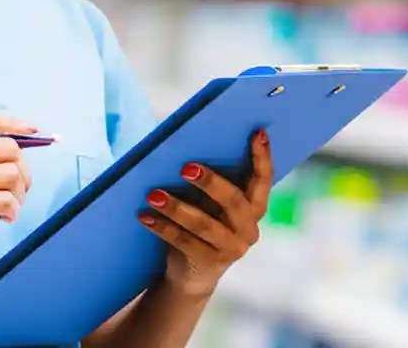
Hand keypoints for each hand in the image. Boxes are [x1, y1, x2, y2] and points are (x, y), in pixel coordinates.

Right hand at [0, 107, 35, 286]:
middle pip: (8, 148)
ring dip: (18, 195)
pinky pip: (8, 201)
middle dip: (23, 171)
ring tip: (5, 207)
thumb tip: (26, 139)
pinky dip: (12, 211)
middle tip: (16, 190)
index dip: (12, 122)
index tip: (32, 132)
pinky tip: (0, 219)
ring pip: (13, 175)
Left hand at [139, 129, 273, 296]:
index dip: (263, 158)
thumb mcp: (211, 204)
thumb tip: (191, 151)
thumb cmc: (202, 225)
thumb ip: (213, 184)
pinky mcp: (209, 264)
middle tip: (186, 167)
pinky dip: (163, 228)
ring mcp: (232, 249)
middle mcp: (249, 229)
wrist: (191, 275)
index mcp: (254, 208)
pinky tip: (145, 216)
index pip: (263, 181)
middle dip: (211, 183)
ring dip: (177, 208)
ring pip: (204, 224)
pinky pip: (185, 242)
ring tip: (153, 195)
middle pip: (234, 202)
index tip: (257, 133)